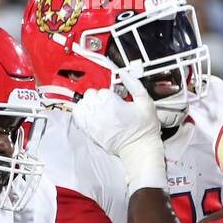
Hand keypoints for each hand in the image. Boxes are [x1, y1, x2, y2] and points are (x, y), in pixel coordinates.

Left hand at [70, 73, 165, 194]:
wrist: (139, 149)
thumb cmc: (144, 128)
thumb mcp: (145, 101)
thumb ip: (134, 84)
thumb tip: (124, 73)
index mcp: (112, 104)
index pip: (102, 90)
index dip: (111, 92)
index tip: (117, 97)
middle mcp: (99, 113)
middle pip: (90, 95)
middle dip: (99, 96)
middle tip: (108, 102)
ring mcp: (93, 123)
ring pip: (81, 104)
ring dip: (89, 104)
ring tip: (99, 108)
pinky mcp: (90, 132)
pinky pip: (78, 118)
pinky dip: (82, 113)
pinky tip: (90, 114)